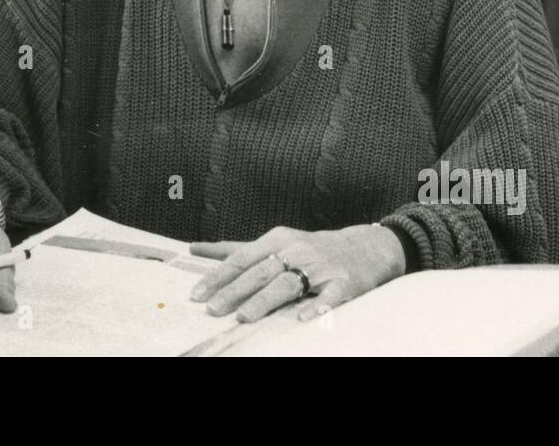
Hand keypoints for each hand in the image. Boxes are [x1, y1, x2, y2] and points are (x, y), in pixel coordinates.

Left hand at [189, 224, 405, 322]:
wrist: (363, 247)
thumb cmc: (309, 248)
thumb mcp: (274, 242)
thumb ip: (236, 249)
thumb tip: (195, 249)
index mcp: (277, 240)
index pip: (242, 258)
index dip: (219, 276)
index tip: (197, 294)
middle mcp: (296, 250)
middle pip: (261, 271)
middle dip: (235, 291)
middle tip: (213, 309)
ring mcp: (320, 266)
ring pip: (288, 283)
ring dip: (264, 300)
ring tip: (244, 316)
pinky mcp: (343, 282)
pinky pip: (329, 296)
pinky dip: (316, 306)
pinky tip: (302, 318)